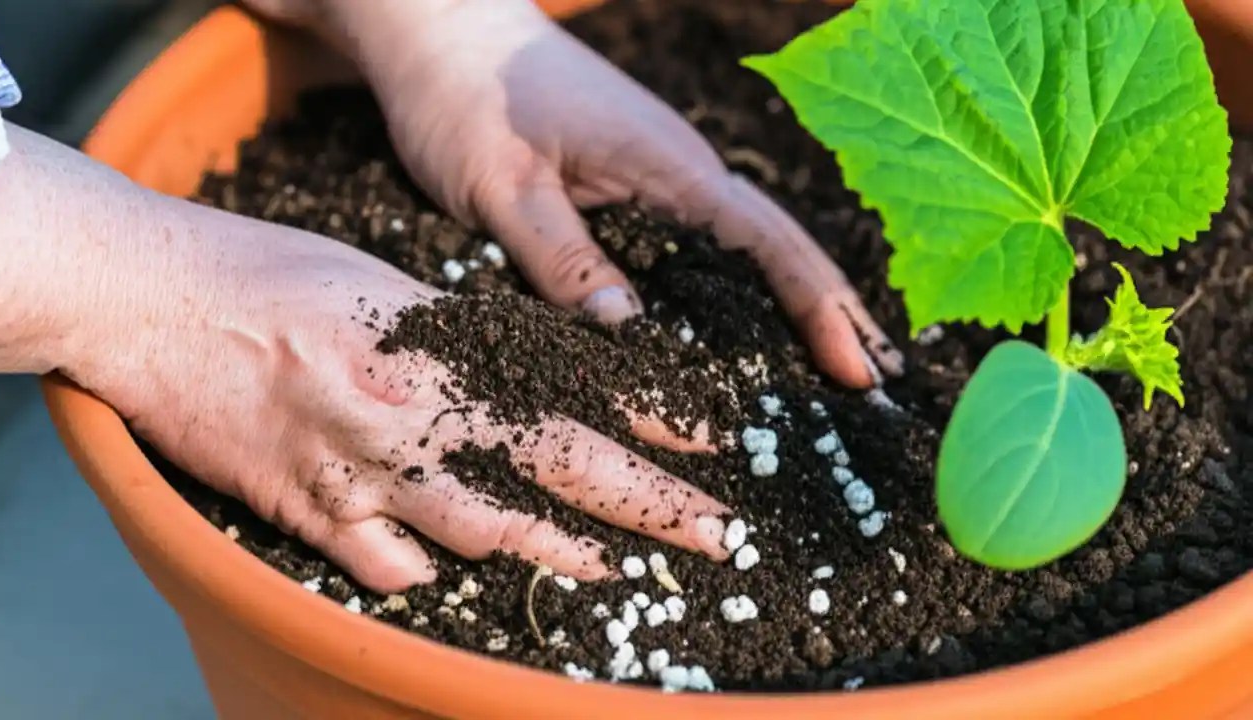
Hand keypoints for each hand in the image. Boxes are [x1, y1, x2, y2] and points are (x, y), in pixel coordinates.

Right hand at [76, 201, 728, 592]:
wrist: (150, 300)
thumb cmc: (267, 273)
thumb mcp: (383, 286)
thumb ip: (456, 342)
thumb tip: (526, 381)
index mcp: (436, 343)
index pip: (568, 385)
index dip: (647, 418)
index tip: (707, 442)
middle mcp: (411, 409)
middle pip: (554, 465)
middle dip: (648, 504)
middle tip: (716, 534)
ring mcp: (358, 467)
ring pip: (485, 530)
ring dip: (559, 554)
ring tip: (617, 570)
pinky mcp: (305, 511)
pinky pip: (387, 568)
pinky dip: (426, 575)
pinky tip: (453, 574)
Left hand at [244, 0, 904, 387]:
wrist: (444, 31)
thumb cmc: (466, 98)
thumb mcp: (501, 186)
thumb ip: (562, 257)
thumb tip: (630, 332)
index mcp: (666, 167)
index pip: (767, 244)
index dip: (818, 308)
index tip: (859, 371)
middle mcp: (682, 171)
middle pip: (782, 248)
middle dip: (836, 313)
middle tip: (881, 386)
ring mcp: (664, 176)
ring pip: (753, 249)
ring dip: (803, 303)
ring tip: (846, 368)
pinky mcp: (638, 185)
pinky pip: (711, 244)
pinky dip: (750, 288)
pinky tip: (756, 326)